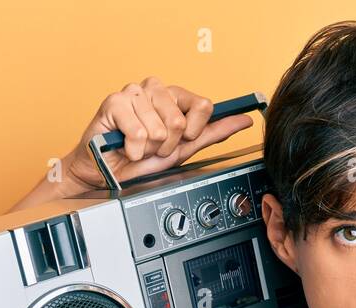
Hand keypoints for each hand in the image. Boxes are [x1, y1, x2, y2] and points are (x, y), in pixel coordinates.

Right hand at [10, 78, 253, 210]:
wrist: (110, 171)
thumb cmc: (144, 157)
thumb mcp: (185, 148)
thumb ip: (214, 132)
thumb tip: (244, 119)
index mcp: (175, 95)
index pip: (203, 105)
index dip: (193, 131)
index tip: (182, 139)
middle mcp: (156, 88)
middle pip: (180, 120)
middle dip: (168, 144)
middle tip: (154, 146)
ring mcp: (134, 92)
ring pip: (158, 127)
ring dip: (149, 147)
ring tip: (139, 145)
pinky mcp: (114, 101)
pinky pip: (137, 131)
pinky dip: (133, 148)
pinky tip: (126, 146)